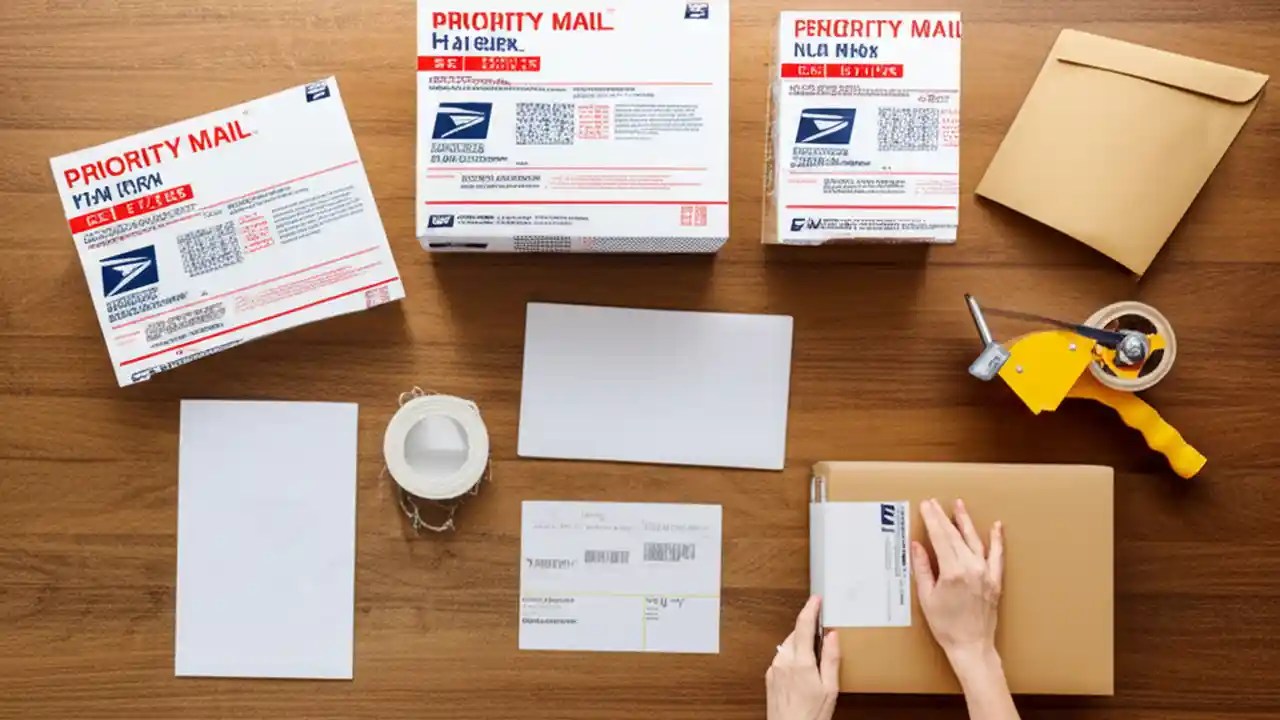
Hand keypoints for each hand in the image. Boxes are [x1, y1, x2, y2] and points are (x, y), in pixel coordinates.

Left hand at [766, 595, 840, 719]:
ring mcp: (774, 668)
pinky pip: (783, 659)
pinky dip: (793, 658)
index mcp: (801, 662)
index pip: (803, 625)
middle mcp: (783, 661)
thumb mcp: (830, 688)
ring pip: (788, 646)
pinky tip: (802, 674)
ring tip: (815, 664)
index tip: (816, 599)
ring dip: (800, 646)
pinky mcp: (769, 677)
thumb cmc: (811, 716)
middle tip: (823, 638)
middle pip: (795, 634)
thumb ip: (831, 659)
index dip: (810, 608)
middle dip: (808, 631)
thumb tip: (832, 636)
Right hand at [914, 498, 1003, 666]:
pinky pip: (997, 555)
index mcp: (952, 572)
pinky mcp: (995, 580)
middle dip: (943, 517)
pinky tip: (996, 527)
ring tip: (959, 505)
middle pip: (955, 535)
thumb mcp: (927, 597)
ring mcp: (986, 573)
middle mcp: (971, 568)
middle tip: (934, 503)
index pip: (940, 538)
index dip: (932, 520)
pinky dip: (997, 540)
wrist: (971, 646)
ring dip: (966, 521)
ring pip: (975, 540)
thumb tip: (917, 545)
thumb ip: (922, 568)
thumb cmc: (946, 626)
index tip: (926, 506)